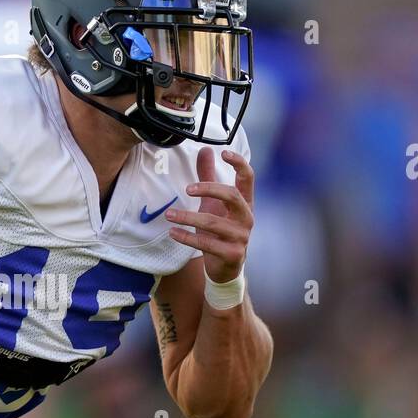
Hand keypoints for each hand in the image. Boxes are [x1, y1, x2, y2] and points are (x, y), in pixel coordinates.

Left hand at [165, 147, 254, 283]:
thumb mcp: (214, 203)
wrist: (227, 267)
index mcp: (245, 203)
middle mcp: (246, 218)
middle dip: (209, 189)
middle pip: (232, 196)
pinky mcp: (231, 254)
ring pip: (213, 223)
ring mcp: (240, 237)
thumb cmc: (220, 229)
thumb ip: (210, 177)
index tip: (224, 152)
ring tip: (169, 214)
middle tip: (187, 189)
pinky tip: (172, 232)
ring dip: (188, 217)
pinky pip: (206, 244)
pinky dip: (187, 237)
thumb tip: (205, 150)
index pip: (248, 178)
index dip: (239, 164)